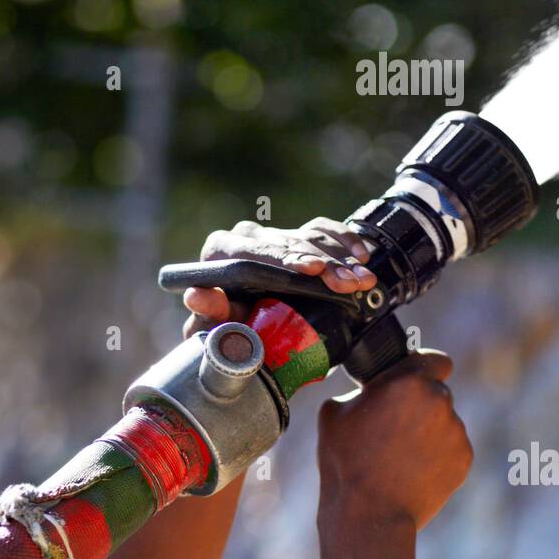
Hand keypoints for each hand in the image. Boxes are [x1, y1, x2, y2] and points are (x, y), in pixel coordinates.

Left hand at [182, 217, 376, 337]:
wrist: (243, 325)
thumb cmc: (225, 327)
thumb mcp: (214, 326)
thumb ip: (208, 314)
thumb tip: (196, 295)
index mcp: (221, 250)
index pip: (255, 251)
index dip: (286, 259)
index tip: (311, 271)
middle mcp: (247, 235)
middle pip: (290, 246)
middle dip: (324, 265)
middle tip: (348, 283)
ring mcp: (274, 234)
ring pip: (311, 239)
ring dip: (341, 261)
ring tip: (362, 281)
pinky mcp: (296, 234)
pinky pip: (324, 230)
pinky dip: (345, 242)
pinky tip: (362, 255)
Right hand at [317, 351, 471, 531]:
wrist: (369, 516)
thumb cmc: (345, 464)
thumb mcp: (332, 414)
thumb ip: (358, 392)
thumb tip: (368, 394)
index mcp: (408, 382)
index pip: (435, 361)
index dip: (424, 370)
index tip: (415, 383)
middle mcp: (439, 400)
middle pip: (436, 394)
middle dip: (419, 407)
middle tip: (392, 433)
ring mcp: (456, 431)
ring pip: (444, 423)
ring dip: (428, 434)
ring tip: (398, 461)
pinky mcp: (464, 459)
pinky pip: (451, 449)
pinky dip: (437, 458)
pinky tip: (411, 474)